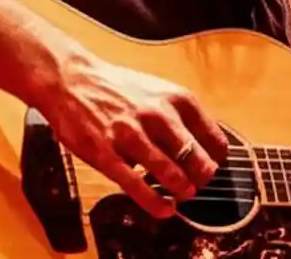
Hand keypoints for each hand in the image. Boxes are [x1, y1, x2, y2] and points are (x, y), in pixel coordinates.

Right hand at [34, 54, 228, 218]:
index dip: (217, 158)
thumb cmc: (117, 87)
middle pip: (196, 159)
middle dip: (202, 178)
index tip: (214, 166)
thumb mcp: (158, 90)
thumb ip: (180, 115)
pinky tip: (164, 209)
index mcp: (177, 98)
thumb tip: (203, 144)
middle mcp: (159, 116)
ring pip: (170, 173)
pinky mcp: (108, 154)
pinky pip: (136, 185)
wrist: (72, 80)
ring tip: (184, 195)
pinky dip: (155, 202)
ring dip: (182, 190)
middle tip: (199, 184)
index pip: (214, 137)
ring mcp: (132, 136)